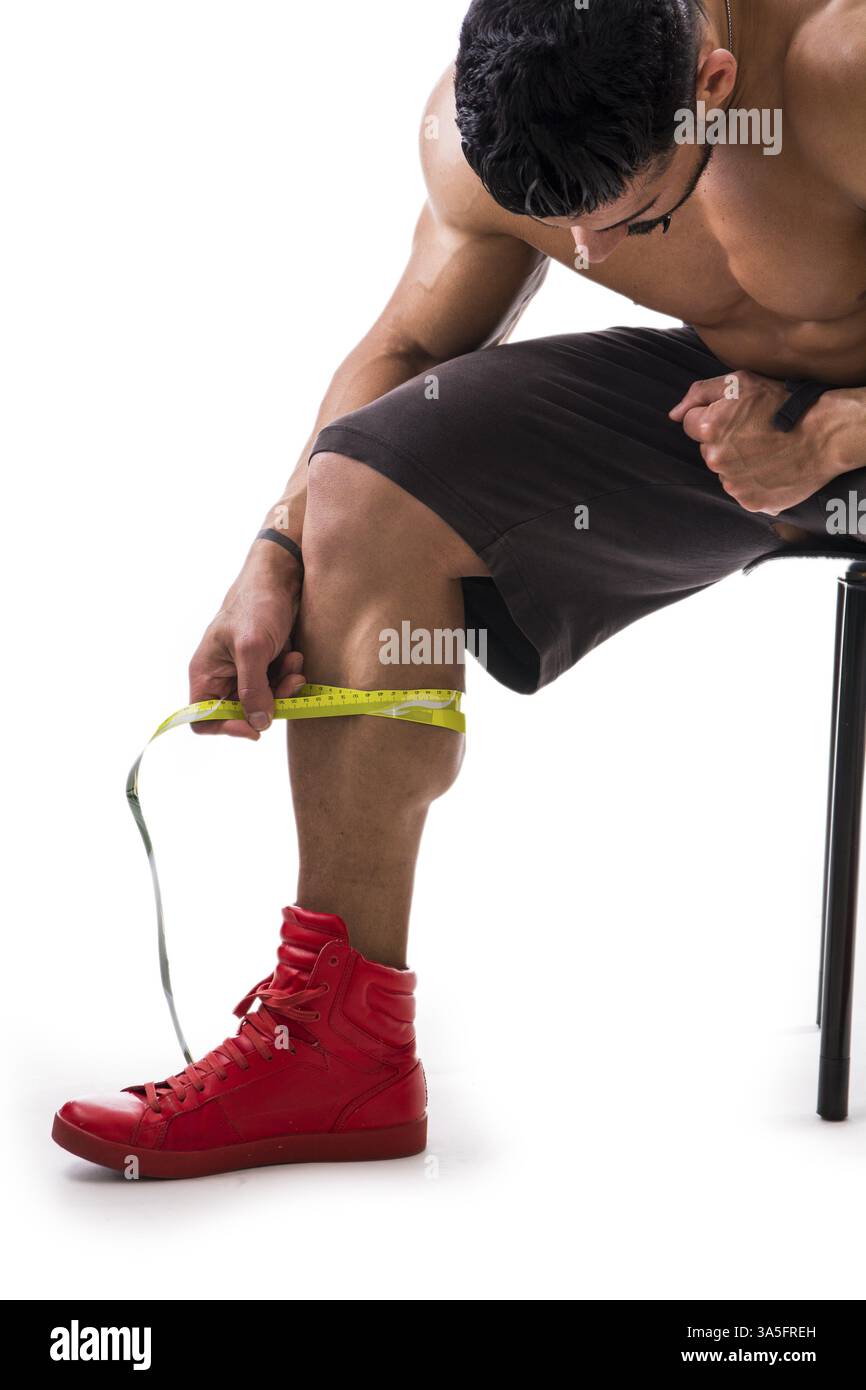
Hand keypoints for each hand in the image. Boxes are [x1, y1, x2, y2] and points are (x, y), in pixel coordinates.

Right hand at [188, 543, 304, 739]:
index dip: (225, 727)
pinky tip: (295, 657)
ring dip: (283, 688)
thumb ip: (252, 690)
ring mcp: (245, 672)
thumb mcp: (252, 648)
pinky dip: (289, 677)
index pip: (202, 719)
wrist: (282, 578)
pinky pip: (278, 688)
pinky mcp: (266, 666)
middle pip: (240, 714)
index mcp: (206, 672)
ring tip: (294, 662)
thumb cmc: (257, 603)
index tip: (254, 727)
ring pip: (264, 703)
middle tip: (288, 686)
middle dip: (267, 703)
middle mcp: (222, 676)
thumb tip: (258, 724)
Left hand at [669, 370, 839, 515]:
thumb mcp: (739, 382)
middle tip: (755, 433)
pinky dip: (754, 481)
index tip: (736, 417)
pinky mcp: (750, 501)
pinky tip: (770, 468)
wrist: (823, 435)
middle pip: (708, 450)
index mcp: (709, 428)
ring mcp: (732, 483)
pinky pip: (743, 491)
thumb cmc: (782, 405)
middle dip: (724, 441)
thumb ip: (699, 393)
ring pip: (725, 471)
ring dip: (739, 463)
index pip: (691, 425)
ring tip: (766, 451)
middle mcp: (716, 459)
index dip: (713, 417)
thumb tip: (674, 414)